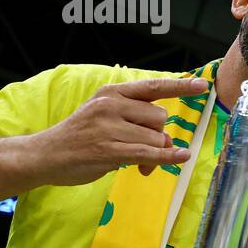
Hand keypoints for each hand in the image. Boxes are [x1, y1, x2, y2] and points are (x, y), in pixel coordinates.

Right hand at [31, 76, 208, 185]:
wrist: (45, 154)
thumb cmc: (81, 136)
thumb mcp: (104, 116)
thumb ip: (137, 120)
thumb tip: (170, 141)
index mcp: (112, 92)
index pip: (153, 86)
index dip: (180, 87)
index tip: (203, 86)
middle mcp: (111, 105)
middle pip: (160, 118)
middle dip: (157, 134)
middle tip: (139, 145)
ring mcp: (109, 128)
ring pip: (156, 139)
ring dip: (153, 153)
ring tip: (135, 160)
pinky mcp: (109, 151)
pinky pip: (149, 154)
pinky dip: (167, 159)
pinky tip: (181, 157)